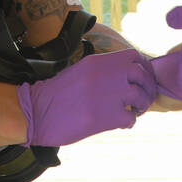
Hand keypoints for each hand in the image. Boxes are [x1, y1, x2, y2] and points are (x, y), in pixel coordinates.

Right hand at [17, 49, 156, 145]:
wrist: (34, 112)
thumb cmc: (54, 95)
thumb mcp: (78, 73)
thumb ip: (101, 72)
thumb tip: (126, 78)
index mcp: (96, 62)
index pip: (134, 56)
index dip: (144, 69)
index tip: (142, 80)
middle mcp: (104, 75)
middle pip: (142, 74)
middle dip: (147, 88)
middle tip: (140, 99)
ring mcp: (106, 95)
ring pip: (141, 96)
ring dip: (141, 106)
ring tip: (131, 112)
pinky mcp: (105, 117)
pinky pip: (131, 118)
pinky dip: (129, 122)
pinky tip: (118, 124)